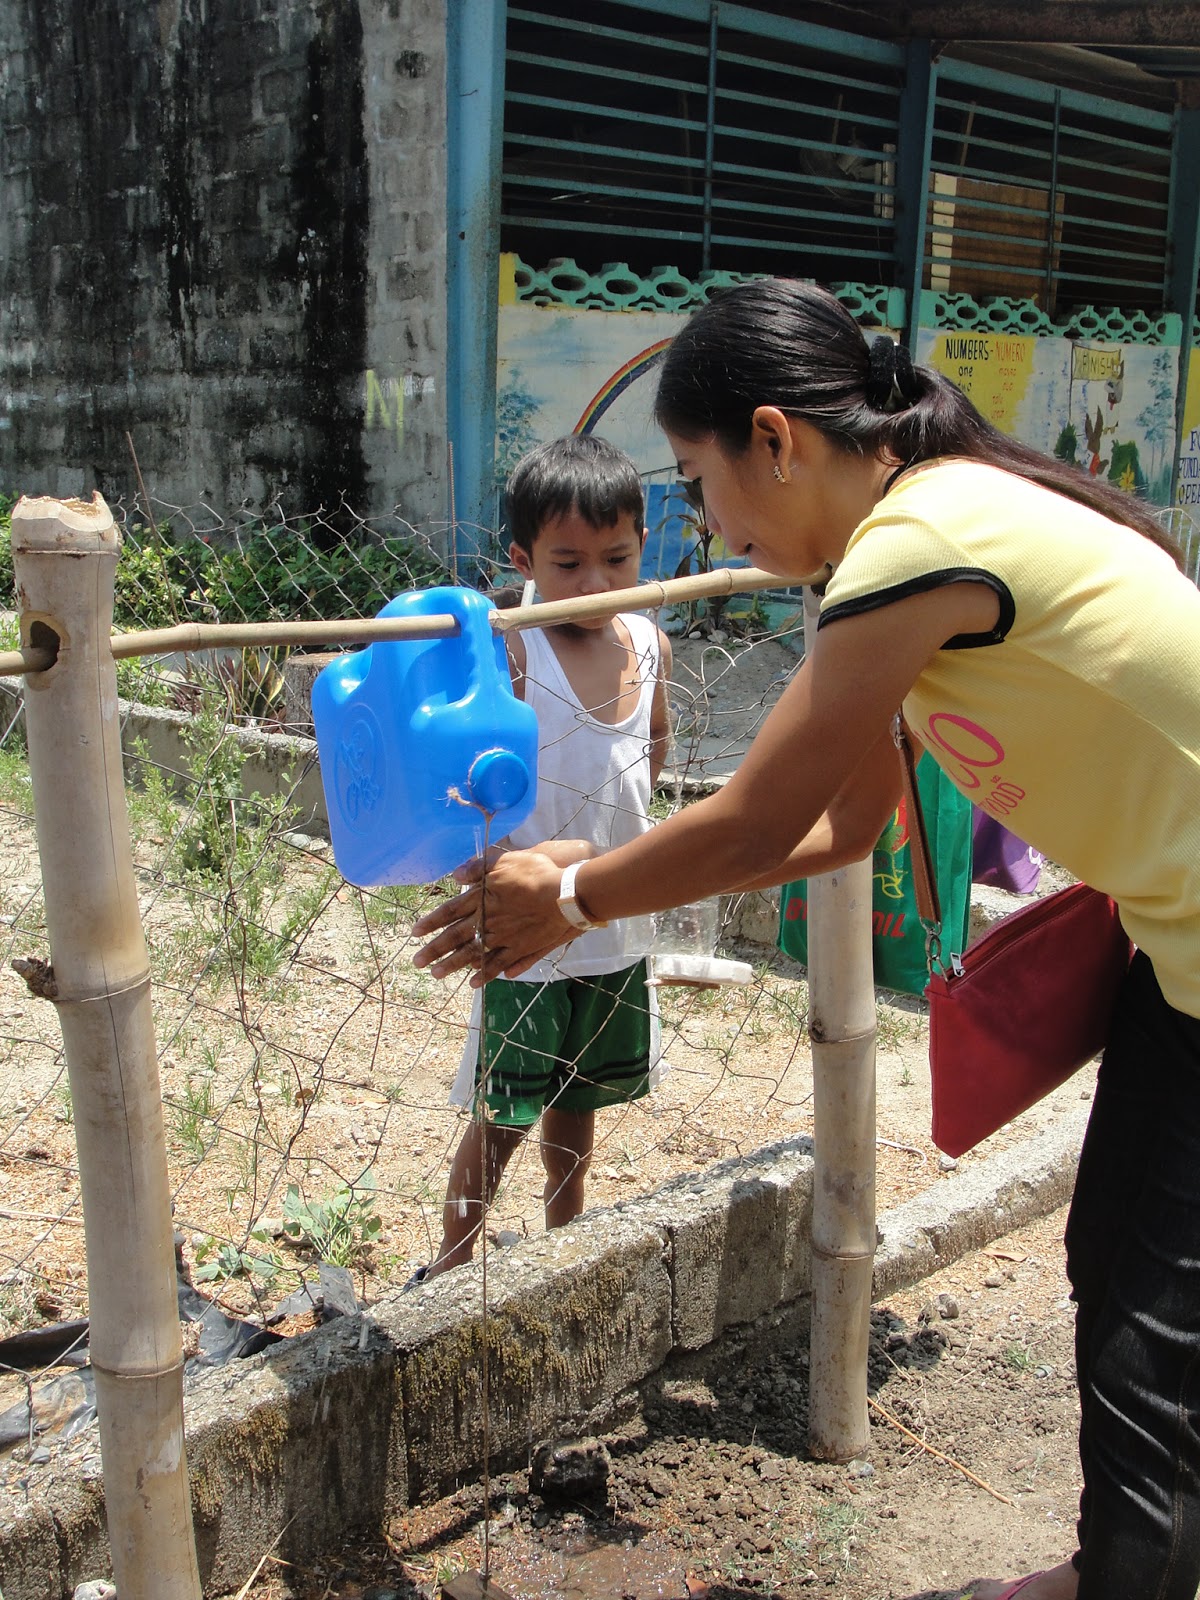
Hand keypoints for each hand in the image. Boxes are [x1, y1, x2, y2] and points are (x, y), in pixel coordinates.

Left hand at [413, 847, 581, 984]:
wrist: (565, 895)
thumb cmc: (536, 873)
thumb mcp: (505, 860)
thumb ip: (478, 867)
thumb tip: (455, 875)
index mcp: (481, 899)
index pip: (449, 911)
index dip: (431, 922)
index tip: (415, 933)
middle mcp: (488, 921)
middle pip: (456, 937)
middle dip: (435, 950)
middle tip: (417, 963)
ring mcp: (504, 937)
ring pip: (473, 954)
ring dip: (453, 965)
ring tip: (437, 975)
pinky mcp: (520, 948)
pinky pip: (498, 964)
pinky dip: (485, 974)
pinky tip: (474, 982)